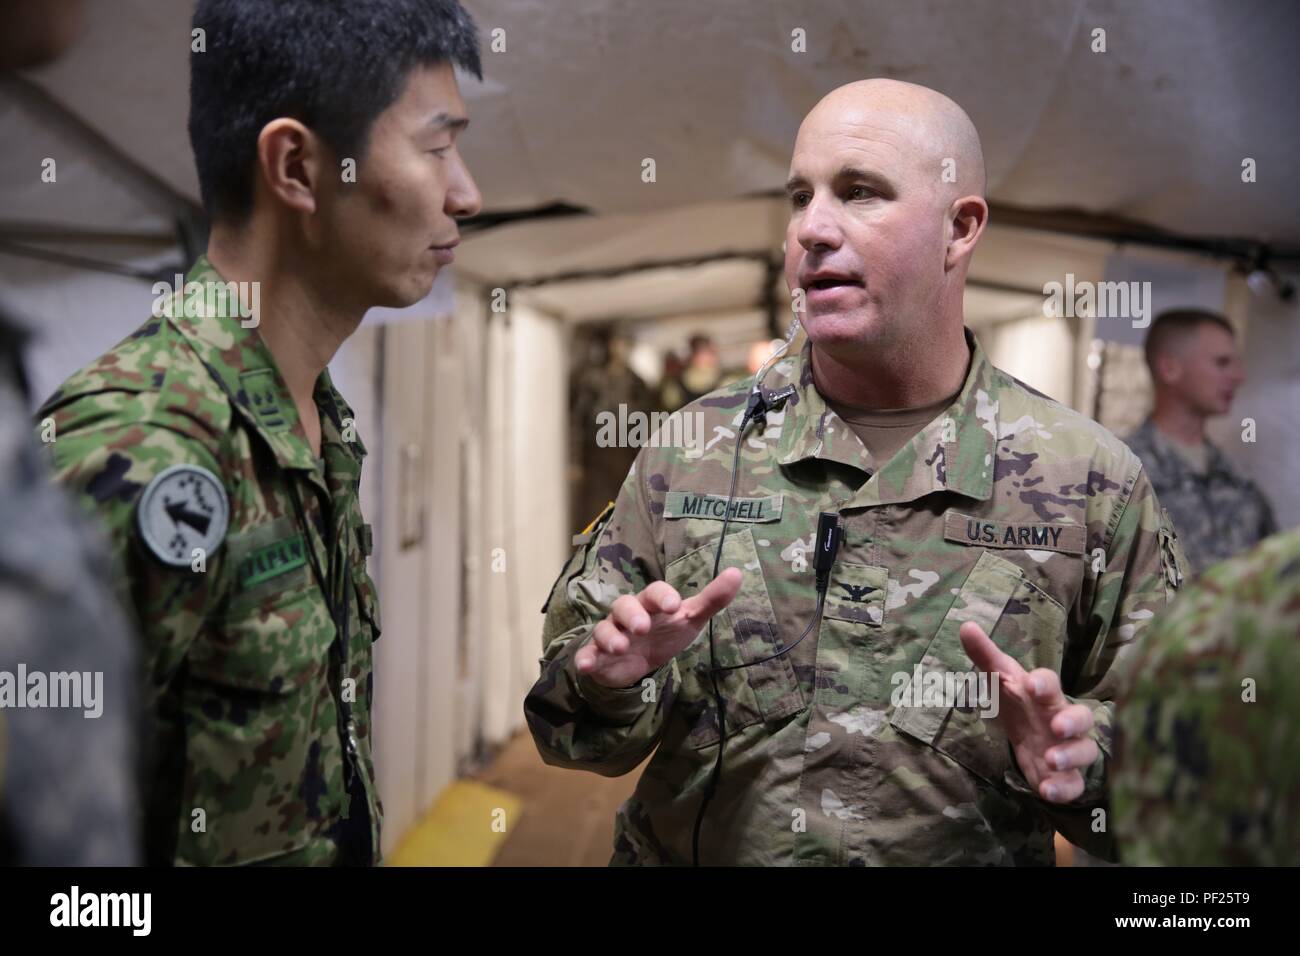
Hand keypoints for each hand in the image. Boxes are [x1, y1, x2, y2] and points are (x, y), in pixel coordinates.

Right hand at [575, 569, 742, 688]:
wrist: (639, 661)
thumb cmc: (666, 632)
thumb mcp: (690, 618)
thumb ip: (712, 599)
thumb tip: (738, 572)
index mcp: (651, 603)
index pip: (654, 592)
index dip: (663, 596)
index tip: (674, 606)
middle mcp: (628, 615)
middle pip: (623, 605)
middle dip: (632, 614)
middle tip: (643, 627)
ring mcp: (611, 634)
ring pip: (604, 628)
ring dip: (611, 636)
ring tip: (621, 647)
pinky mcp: (597, 655)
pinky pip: (587, 653)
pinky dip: (584, 658)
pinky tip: (585, 665)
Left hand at [958, 621, 1097, 802]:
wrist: (1036, 737)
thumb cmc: (1021, 702)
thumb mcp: (1002, 679)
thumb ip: (985, 655)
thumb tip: (966, 625)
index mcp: (1045, 695)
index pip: (1050, 683)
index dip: (1044, 683)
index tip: (1032, 684)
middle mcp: (1063, 719)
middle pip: (1081, 717)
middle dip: (1072, 721)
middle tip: (1057, 726)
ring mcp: (1069, 748)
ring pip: (1084, 751)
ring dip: (1070, 756)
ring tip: (1051, 759)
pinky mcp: (1068, 775)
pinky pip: (1075, 784)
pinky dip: (1064, 788)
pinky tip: (1048, 791)